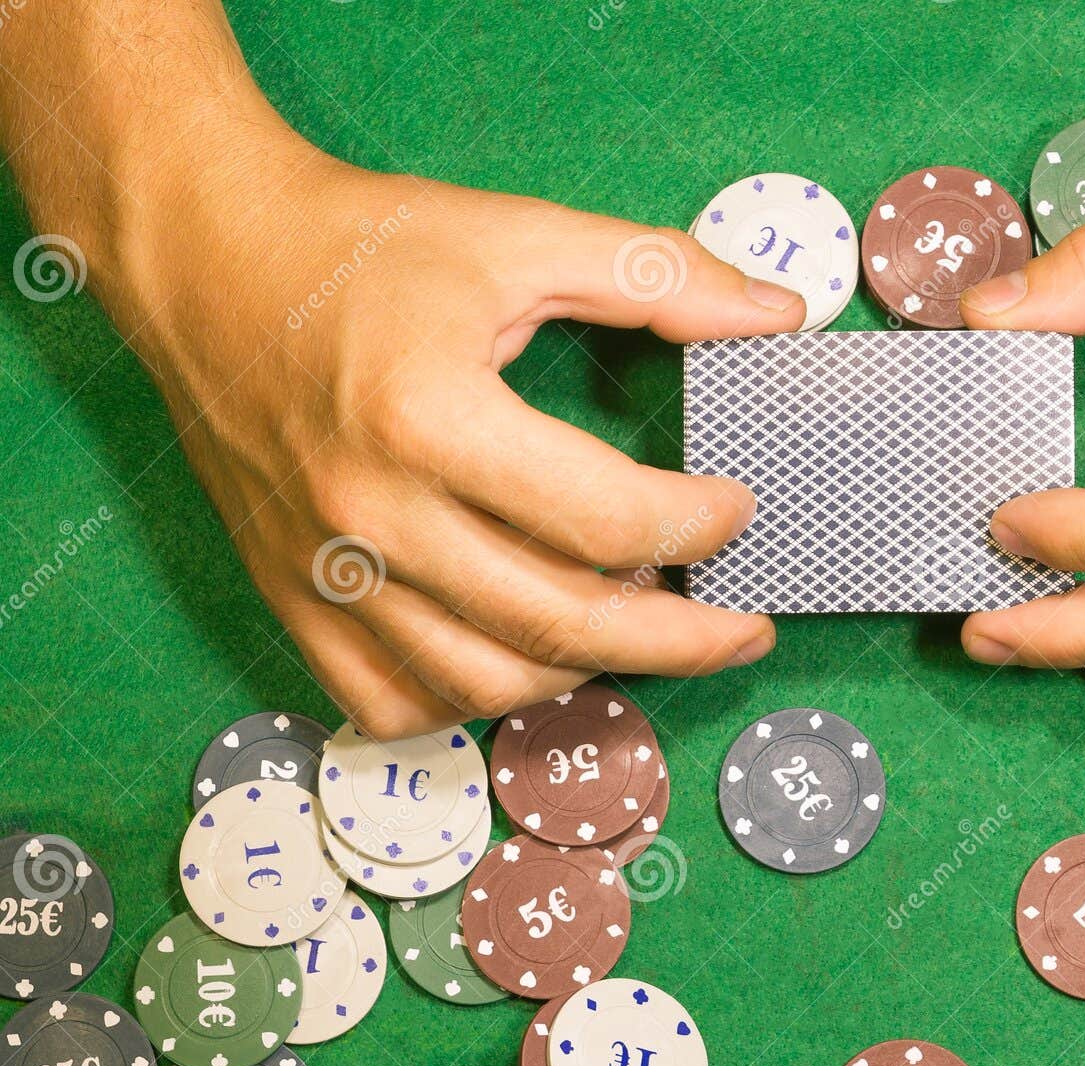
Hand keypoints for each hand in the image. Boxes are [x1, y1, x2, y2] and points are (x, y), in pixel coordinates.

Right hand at [114, 119, 801, 737]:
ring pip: (488, 684)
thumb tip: (775, 315)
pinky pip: (395, 704)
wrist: (203, 260)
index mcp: (429, 415)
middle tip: (744, 630)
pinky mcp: (293, 599)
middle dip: (683, 643)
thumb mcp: (515, 235)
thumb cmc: (359, 246)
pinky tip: (522, 655)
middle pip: (562, 626)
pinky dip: (474, 701)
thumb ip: (655, 276)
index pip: (608, 519)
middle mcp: (372, 512)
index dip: (700, 527)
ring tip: (635, 628)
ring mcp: (327, 570)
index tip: (736, 509)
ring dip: (586, 671)